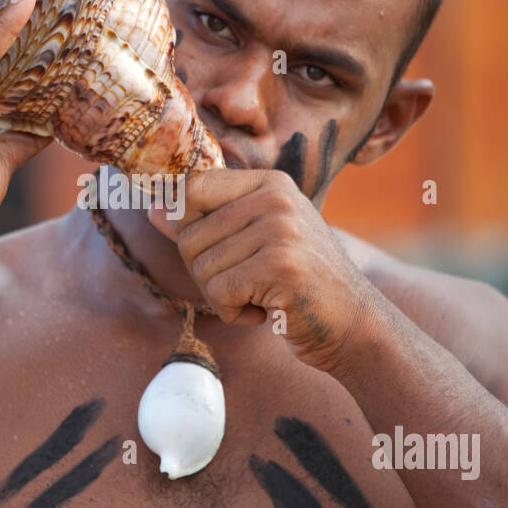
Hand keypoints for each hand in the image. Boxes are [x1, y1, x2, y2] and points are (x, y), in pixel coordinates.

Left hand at [149, 169, 377, 375]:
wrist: (354, 324)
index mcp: (269, 183)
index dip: (187, 229)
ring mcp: (281, 229)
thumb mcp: (253, 243)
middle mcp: (275, 198)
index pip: (193, 188)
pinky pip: (220, 292)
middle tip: (244, 286)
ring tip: (261, 297)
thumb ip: (205, 224)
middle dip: (206, 274)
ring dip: (222, 298)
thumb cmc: (298, 284)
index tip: (213, 254)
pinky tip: (266, 312)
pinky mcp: (282, 265)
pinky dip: (234, 314)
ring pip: (202, 268)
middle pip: (189, 235)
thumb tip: (153, 209)